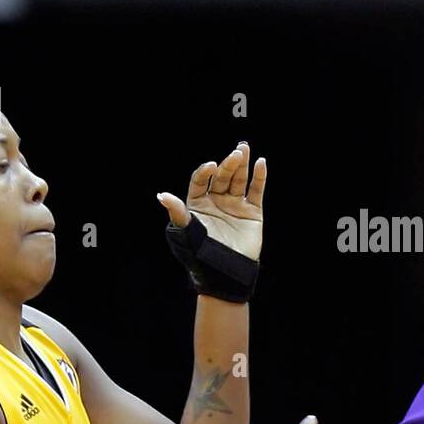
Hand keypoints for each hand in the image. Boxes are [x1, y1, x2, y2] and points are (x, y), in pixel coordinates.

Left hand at [158, 142, 265, 260]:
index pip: (200, 180)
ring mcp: (235, 205)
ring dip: (242, 164)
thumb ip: (177, 212)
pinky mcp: (252, 212)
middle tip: (236, 152)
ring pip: (239, 180)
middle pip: (221, 176)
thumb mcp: (185, 232)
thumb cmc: (200, 254)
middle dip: (228, 163)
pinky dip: (259, 177)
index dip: (204, 171)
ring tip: (245, 149)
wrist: (224, 274)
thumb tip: (162, 195)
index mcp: (198, 203)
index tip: (210, 166)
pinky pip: (256, 191)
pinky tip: (261, 163)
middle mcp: (216, 201)